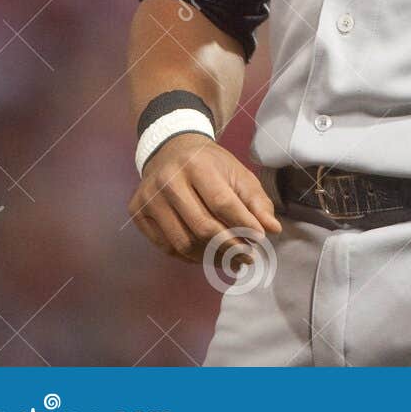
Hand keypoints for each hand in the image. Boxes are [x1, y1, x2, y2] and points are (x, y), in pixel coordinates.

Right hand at [128, 135, 281, 263]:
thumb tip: (273, 229)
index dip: (242, 223)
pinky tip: (208, 255)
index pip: (221, 201)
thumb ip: (256, 201)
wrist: (171, 150)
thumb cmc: (210, 164)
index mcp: (196, 165)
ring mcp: (148, 198)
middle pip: (202, 226)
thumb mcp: (237, 173)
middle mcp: (168, 180)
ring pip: (183, 242)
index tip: (260, 239)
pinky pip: (166, 246)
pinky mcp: (137, 213)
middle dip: (229, 247)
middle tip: (247, 258)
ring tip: (231, 260)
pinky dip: (190, 257)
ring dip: (210, 257)